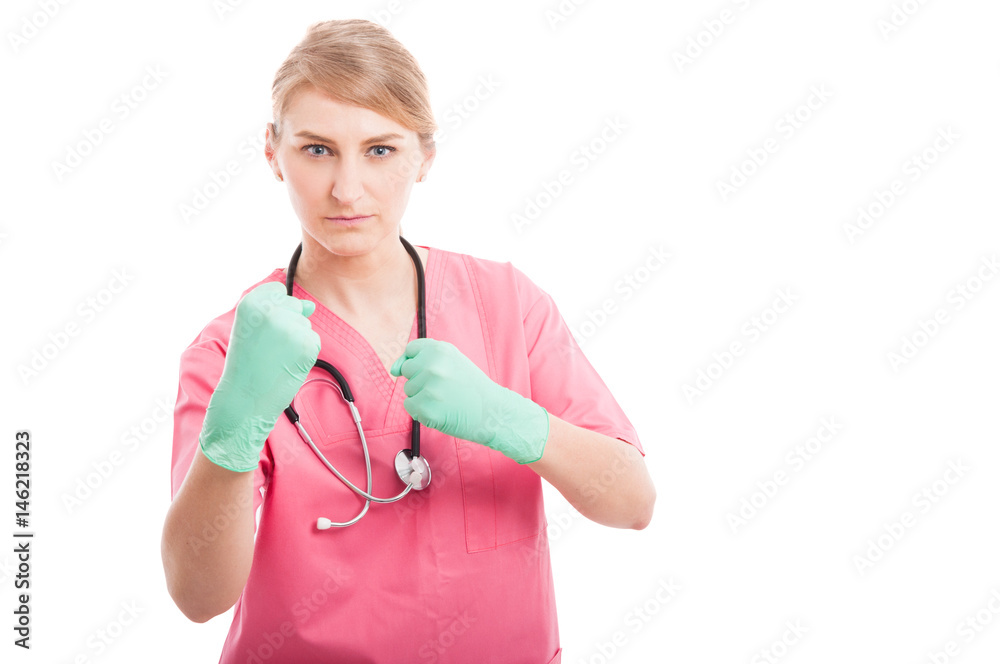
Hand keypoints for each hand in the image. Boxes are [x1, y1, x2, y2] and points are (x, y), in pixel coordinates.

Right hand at [200, 282, 320, 471]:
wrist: (244, 399)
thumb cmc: (247, 364)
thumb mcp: (254, 329)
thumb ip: (280, 310)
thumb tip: (310, 305)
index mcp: (251, 302)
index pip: (278, 290)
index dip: (275, 309)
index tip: (264, 328)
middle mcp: (272, 310)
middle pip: (294, 306)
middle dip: (287, 324)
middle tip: (268, 348)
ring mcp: (291, 326)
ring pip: (305, 324)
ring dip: (296, 340)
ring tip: (275, 357)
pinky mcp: (307, 343)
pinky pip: (314, 340)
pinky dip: (305, 353)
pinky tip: (287, 364)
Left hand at [390, 338, 548, 463]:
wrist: (492, 412)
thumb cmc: (471, 386)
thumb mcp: (452, 360)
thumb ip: (422, 357)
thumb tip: (393, 369)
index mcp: (439, 350)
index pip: (411, 350)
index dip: (418, 361)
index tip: (431, 370)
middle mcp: (432, 366)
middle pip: (407, 371)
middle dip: (420, 379)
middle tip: (444, 387)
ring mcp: (429, 388)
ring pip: (408, 390)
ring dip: (422, 396)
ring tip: (445, 399)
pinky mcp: (427, 409)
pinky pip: (410, 407)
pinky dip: (422, 411)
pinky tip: (441, 410)